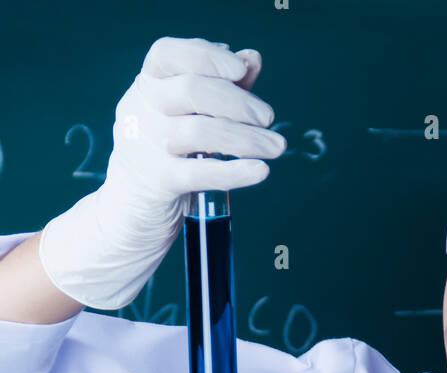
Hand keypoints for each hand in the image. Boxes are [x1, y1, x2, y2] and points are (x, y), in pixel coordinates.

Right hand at [38, 36, 286, 309]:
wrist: (132, 206)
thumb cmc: (168, 151)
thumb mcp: (190, 114)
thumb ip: (221, 85)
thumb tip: (251, 58)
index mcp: (148, 83)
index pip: (168, 54)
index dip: (206, 56)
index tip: (240, 71)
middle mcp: (141, 109)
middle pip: (191, 91)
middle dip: (237, 102)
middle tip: (268, 118)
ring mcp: (146, 146)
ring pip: (199, 132)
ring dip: (246, 139)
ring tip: (276, 147)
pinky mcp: (158, 182)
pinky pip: (200, 173)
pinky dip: (234, 171)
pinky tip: (260, 170)